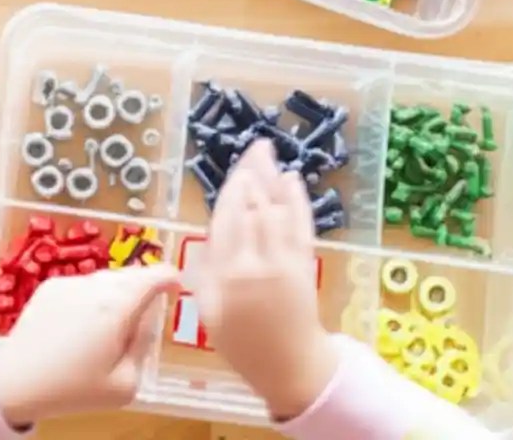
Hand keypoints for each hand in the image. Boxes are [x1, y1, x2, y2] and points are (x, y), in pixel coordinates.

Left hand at [0, 263, 180, 426]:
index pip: (154, 276)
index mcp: (116, 307)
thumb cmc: (73, 389)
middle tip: (150, 306)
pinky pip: (82, 284)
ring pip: (105, 278)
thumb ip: (143, 345)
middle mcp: (92, 286)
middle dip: (144, 284)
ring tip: (116, 321)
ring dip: (118, 290)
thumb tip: (149, 319)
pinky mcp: (48, 287)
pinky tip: (86, 322)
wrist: (15, 382)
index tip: (177, 287)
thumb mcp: (125, 382)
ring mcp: (68, 283)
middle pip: (130, 273)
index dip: (170, 278)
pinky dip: (92, 295)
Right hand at [195, 140, 338, 420]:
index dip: (232, 193)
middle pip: (253, 208)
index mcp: (227, 275)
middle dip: (254, 175)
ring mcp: (283, 263)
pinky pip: (301, 225)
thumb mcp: (210, 311)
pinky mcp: (305, 265)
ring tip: (267, 154)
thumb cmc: (242, 343)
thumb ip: (208, 272)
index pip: (227, 221)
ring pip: (276, 211)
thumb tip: (211, 237)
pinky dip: (297, 200)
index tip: (235, 171)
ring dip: (273, 179)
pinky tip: (293, 180)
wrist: (289, 365)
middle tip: (255, 147)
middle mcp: (256, 263)